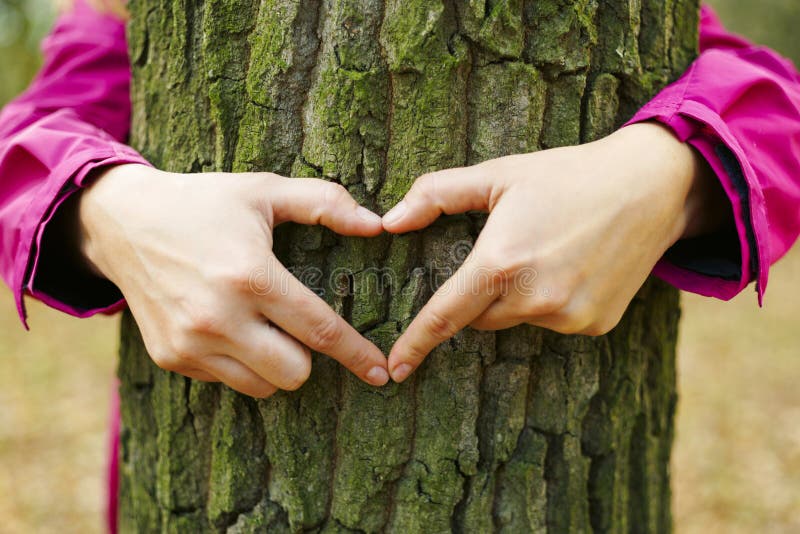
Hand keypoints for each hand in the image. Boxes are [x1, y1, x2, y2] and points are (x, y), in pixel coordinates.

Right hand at [78, 164, 389, 396]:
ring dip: (275, 365)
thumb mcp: (262, 190)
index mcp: (250, 276)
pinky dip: (239, 364)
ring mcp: (190, 343)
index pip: (319, 330)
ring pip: (262, 387)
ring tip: (263, 328)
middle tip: (297, 328)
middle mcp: (218, 318)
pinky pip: (226, 380)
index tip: (381, 372)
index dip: (357, 354)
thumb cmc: (203, 203)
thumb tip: (377, 224)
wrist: (122, 222)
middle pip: (294, 373)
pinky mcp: (170, 357)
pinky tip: (227, 328)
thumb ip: (324, 203)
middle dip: (309, 358)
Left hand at [383, 123, 727, 381]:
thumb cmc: (565, 175)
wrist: (649, 185)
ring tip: (550, 252)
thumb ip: (435, 195)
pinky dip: (553, 303)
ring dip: (520, 298)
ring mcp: (568, 317)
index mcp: (500, 263)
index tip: (397, 367)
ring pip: (518, 320)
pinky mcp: (595, 325)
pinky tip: (575, 267)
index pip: (445, 315)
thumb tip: (389, 222)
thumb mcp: (497, 174)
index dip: (416, 342)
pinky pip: (555, 323)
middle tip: (510, 251)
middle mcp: (533, 299)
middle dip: (481, 294)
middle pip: (481, 316)